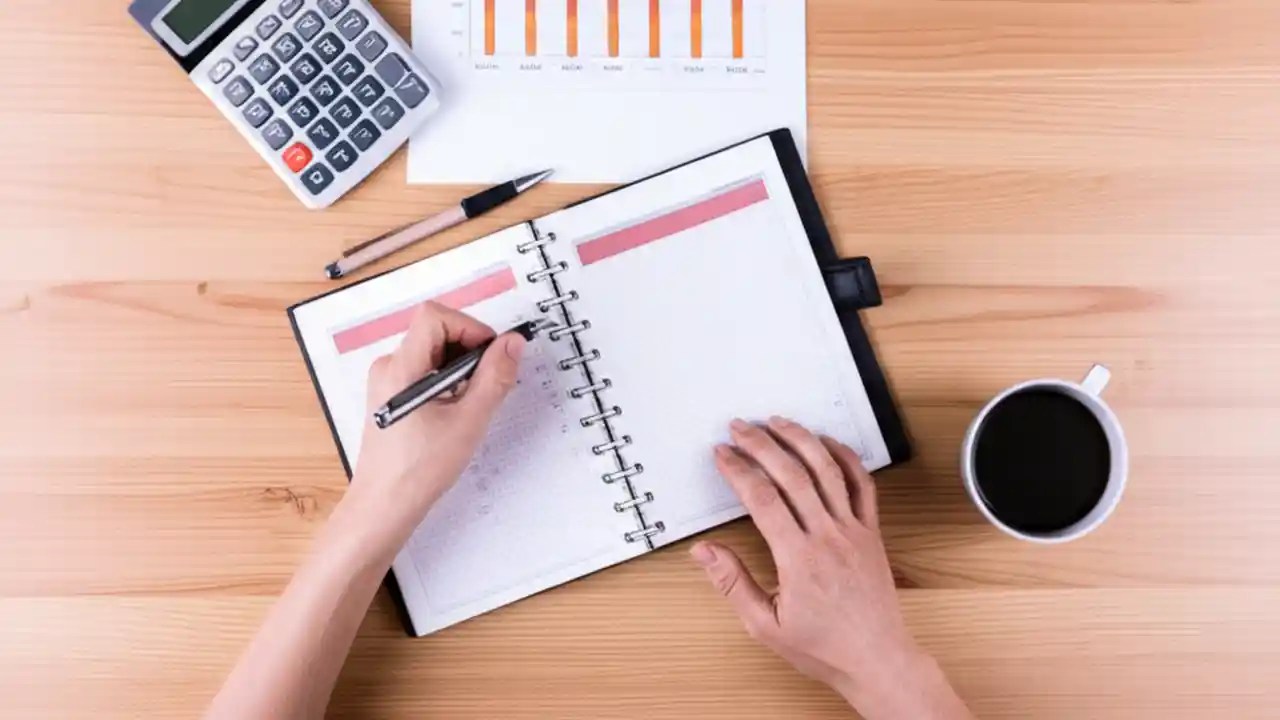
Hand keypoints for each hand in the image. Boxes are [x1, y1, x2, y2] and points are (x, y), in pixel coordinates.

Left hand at [343, 303, 525, 552]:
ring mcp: (387, 382)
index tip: (490, 354)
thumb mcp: (468, 421)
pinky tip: (453, 412)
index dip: (469, 327)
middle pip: (435, 331)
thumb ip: (494, 377)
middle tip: (485, 384)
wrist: (384, 505)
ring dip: (458, 368)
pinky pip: (424, 370)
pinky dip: (446, 381)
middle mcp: (388, 368)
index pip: (435, 317)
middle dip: (468, 349)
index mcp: (400, 368)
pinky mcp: (391, 396)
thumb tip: (512, 343)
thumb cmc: (419, 469)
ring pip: (432, 352)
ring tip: (468, 404)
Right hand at [691, 417, 970, 719]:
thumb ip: (733, 584)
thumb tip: (704, 551)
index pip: (763, 499)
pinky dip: (846, 458)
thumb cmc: (824, 648)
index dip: (738, 470)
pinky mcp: (871, 532)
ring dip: (801, 440)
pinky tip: (827, 443)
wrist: (877, 659)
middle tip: (739, 427)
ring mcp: (853, 531)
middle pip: (792, 474)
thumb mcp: (765, 626)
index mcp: (799, 559)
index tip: (721, 454)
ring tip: (778, 421)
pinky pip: (863, 485)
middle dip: (761, 444)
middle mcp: (828, 537)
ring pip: (828, 471)